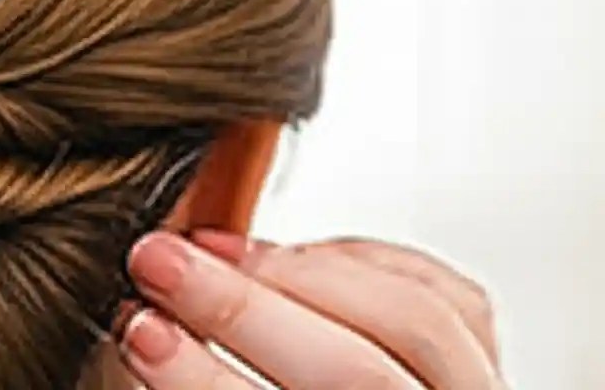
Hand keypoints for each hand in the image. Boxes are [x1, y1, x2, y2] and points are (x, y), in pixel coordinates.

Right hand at [122, 231, 503, 388]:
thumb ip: (203, 386)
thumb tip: (149, 327)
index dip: (203, 380)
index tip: (141, 329)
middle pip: (354, 371)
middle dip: (239, 308)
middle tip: (155, 262)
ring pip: (408, 317)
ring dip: (289, 267)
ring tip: (208, 248)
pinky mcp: (482, 358)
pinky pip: (442, 292)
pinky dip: (355, 259)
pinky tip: (288, 257)